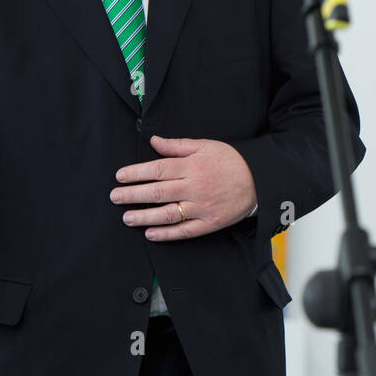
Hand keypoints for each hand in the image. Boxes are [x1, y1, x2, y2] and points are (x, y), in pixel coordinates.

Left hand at [111, 135, 256, 240]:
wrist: (259, 180)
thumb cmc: (232, 161)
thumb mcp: (205, 146)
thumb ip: (177, 146)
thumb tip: (153, 141)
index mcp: (192, 166)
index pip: (157, 170)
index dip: (136, 174)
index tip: (120, 176)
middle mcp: (194, 188)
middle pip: (157, 192)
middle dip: (132, 195)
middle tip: (115, 197)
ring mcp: (201, 208)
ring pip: (167, 214)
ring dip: (144, 217)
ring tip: (127, 217)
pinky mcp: (209, 223)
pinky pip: (184, 231)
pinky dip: (166, 234)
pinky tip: (150, 233)